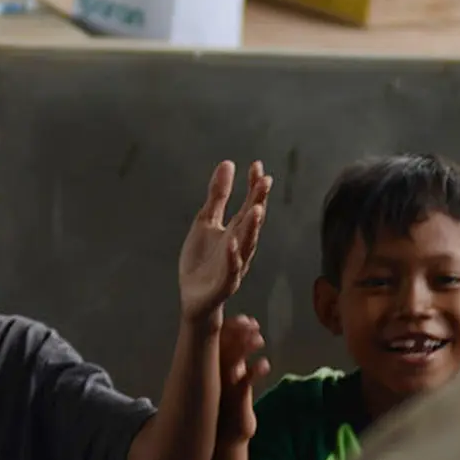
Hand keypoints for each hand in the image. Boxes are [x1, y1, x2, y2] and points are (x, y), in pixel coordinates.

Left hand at [178, 161, 270, 324]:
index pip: (249, 203)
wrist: (194, 296)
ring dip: (252, 227)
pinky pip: (230, 269)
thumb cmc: (203, 259)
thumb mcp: (206, 221)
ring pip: (246, 244)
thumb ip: (218, 195)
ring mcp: (234, 264)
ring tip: (255, 208)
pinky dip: (232, 256)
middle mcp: (240, 245)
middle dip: (258, 202)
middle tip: (265, 181)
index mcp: (236, 229)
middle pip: (252, 221)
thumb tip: (228, 163)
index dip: (253, 186)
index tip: (256, 165)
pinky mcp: (225, 283)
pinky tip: (231, 243)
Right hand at [218, 315, 269, 445]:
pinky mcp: (237, 399)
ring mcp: (226, 385)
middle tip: (252, 325)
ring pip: (233, 360)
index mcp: (215, 365)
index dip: (232, 326)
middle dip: (238, 331)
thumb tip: (246, 334)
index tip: (247, 320)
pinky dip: (255, 371)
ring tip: (259, 340)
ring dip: (245, 347)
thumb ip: (236, 355)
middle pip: (224, 345)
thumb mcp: (231, 376)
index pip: (218, 339)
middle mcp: (218, 372)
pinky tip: (265, 365)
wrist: (226, 436)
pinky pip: (245, 382)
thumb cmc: (230, 402)